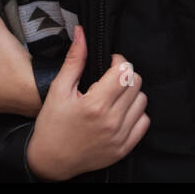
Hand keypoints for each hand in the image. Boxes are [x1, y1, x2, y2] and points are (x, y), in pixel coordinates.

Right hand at [25, 26, 149, 180]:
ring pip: (142, 101)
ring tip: (113, 97)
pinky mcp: (124, 148)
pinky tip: (119, 112)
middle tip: (109, 80)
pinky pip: (144, 122)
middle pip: (136, 83)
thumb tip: (82, 33)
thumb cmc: (52, 125)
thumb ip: (74, 60)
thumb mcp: (59, 89)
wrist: (51, 160)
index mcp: (95, 104)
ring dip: (131, 94)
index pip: (125, 71)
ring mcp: (120, 136)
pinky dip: (135, 114)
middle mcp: (111, 121)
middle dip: (125, 76)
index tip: (108, 64)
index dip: (118, 61)